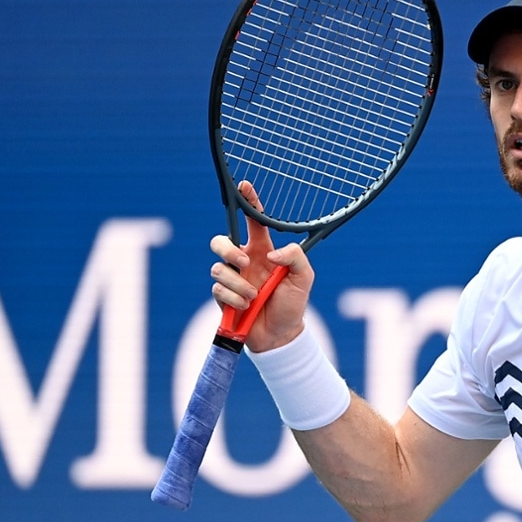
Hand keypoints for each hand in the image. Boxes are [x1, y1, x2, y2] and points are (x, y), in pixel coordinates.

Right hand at [209, 181, 314, 352]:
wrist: (280, 336)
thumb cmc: (293, 304)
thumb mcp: (304, 278)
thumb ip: (295, 257)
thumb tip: (271, 253)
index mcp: (264, 251)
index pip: (253, 221)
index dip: (249, 202)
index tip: (244, 185)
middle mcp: (244, 261)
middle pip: (220, 241)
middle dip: (228, 250)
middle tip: (245, 263)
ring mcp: (232, 279)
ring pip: (218, 268)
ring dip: (238, 284)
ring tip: (254, 297)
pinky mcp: (222, 297)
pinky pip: (217, 289)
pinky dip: (234, 298)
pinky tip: (246, 306)